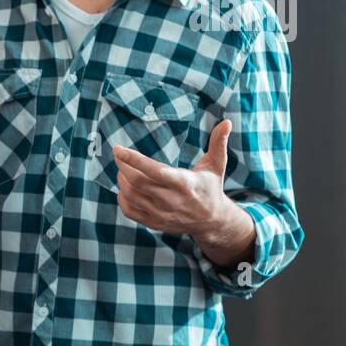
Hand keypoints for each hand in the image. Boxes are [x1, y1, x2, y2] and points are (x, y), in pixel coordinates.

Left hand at [113, 119, 254, 265]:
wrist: (212, 221)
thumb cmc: (211, 187)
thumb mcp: (216, 165)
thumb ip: (219, 143)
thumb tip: (227, 122)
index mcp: (185, 183)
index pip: (155, 171)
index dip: (134, 160)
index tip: (118, 149)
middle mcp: (172, 200)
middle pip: (138, 182)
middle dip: (123, 166)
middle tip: (119, 156)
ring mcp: (162, 214)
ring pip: (131, 196)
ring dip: (122, 180)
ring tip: (122, 169)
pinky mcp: (154, 223)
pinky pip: (130, 211)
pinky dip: (122, 198)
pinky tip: (124, 187)